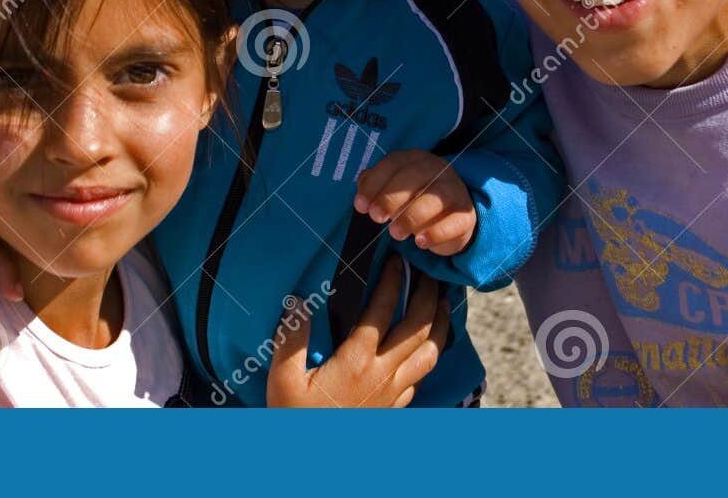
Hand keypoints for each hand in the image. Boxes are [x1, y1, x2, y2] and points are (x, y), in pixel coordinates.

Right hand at [266, 257, 448, 406]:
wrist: (314, 466)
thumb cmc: (296, 420)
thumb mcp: (283, 380)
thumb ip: (291, 339)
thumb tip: (299, 302)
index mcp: (356, 361)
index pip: (382, 310)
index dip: (392, 281)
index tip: (397, 262)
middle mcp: (382, 374)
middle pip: (418, 328)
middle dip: (428, 295)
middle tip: (430, 273)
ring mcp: (393, 393)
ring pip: (430, 353)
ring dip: (439, 324)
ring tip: (444, 303)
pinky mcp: (395, 408)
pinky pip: (422, 377)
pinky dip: (429, 354)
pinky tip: (426, 347)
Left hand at [354, 149, 476, 255]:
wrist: (452, 218)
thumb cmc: (416, 200)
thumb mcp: (395, 190)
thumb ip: (376, 185)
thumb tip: (362, 188)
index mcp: (416, 159)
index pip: (394, 163)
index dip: (375, 183)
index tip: (361, 205)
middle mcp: (437, 170)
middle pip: (415, 176)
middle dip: (391, 198)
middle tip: (376, 218)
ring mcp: (454, 190)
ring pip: (435, 198)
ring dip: (412, 216)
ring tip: (396, 233)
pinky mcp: (466, 215)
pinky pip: (454, 222)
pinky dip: (437, 232)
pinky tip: (420, 241)